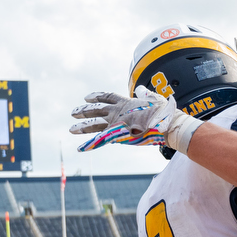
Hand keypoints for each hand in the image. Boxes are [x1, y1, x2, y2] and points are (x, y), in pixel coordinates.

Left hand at [70, 88, 201, 151]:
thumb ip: (145, 94)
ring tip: (72, 129)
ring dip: (83, 126)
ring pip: (95, 124)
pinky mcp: (117, 134)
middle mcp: (118, 111)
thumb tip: (140, 88)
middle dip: (84, 111)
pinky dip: (90, 145)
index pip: (107, 97)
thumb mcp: (153, 98)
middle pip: (97, 110)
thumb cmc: (163, 112)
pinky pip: (100, 140)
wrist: (164, 122)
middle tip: (73, 112)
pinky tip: (80, 148)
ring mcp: (116, 123)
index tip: (87, 97)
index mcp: (126, 102)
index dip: (96, 96)